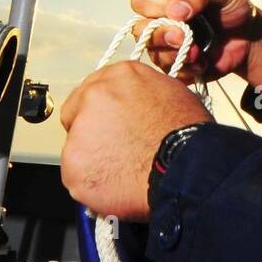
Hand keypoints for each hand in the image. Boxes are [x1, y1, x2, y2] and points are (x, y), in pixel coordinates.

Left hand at [59, 61, 211, 220]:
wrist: (187, 166)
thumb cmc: (188, 134)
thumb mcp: (172, 95)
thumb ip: (143, 96)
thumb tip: (138, 108)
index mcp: (120, 75)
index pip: (95, 89)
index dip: (104, 111)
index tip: (112, 125)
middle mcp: (95, 95)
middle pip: (76, 114)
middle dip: (90, 132)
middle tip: (113, 150)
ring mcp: (80, 129)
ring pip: (76, 148)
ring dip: (93, 159)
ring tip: (123, 172)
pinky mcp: (73, 163)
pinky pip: (77, 177)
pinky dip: (92, 184)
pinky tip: (116, 186)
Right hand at [130, 0, 261, 87]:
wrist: (249, 37)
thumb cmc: (231, 7)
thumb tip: (175, 10)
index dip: (154, 6)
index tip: (180, 12)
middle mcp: (159, 20)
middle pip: (140, 29)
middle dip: (162, 34)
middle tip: (185, 37)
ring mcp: (165, 45)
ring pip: (152, 52)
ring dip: (175, 53)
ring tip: (199, 52)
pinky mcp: (176, 66)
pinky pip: (169, 72)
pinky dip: (187, 68)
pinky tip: (204, 63)